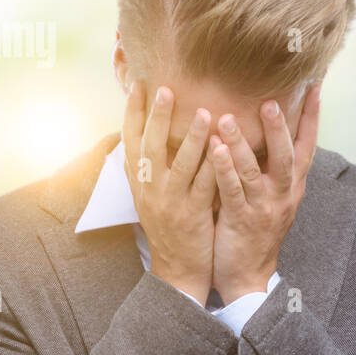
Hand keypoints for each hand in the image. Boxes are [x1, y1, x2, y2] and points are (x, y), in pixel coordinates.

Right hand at [122, 81, 217, 303]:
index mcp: (139, 182)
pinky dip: (214, 168)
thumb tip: (139, 131)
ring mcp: (171, 203)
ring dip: (191, 138)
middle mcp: (150, 190)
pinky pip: (205, 188)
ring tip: (204, 112)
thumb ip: (147, 165)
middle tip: (166, 88)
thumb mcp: (149, 195)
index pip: (130, 141)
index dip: (132, 113)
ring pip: (180, 166)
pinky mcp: (193, 216)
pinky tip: (225, 149)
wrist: (177, 269)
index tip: (138, 84)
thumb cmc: (168, 225)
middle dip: (157, 117)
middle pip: (151, 148)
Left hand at [208, 84, 320, 301]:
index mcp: (292, 186)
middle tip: (271, 100)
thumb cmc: (256, 230)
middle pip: (287, 156)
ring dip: (242, 144)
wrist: (248, 275)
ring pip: (255, 171)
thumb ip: (272, 166)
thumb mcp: (273, 197)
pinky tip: (214, 149)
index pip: (307, 146)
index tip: (315, 87)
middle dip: (279, 128)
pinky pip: (233, 191)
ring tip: (226, 118)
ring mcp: (264, 208)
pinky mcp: (241, 220)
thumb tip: (271, 129)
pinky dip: (224, 169)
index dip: (312, 117)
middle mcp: (284, 194)